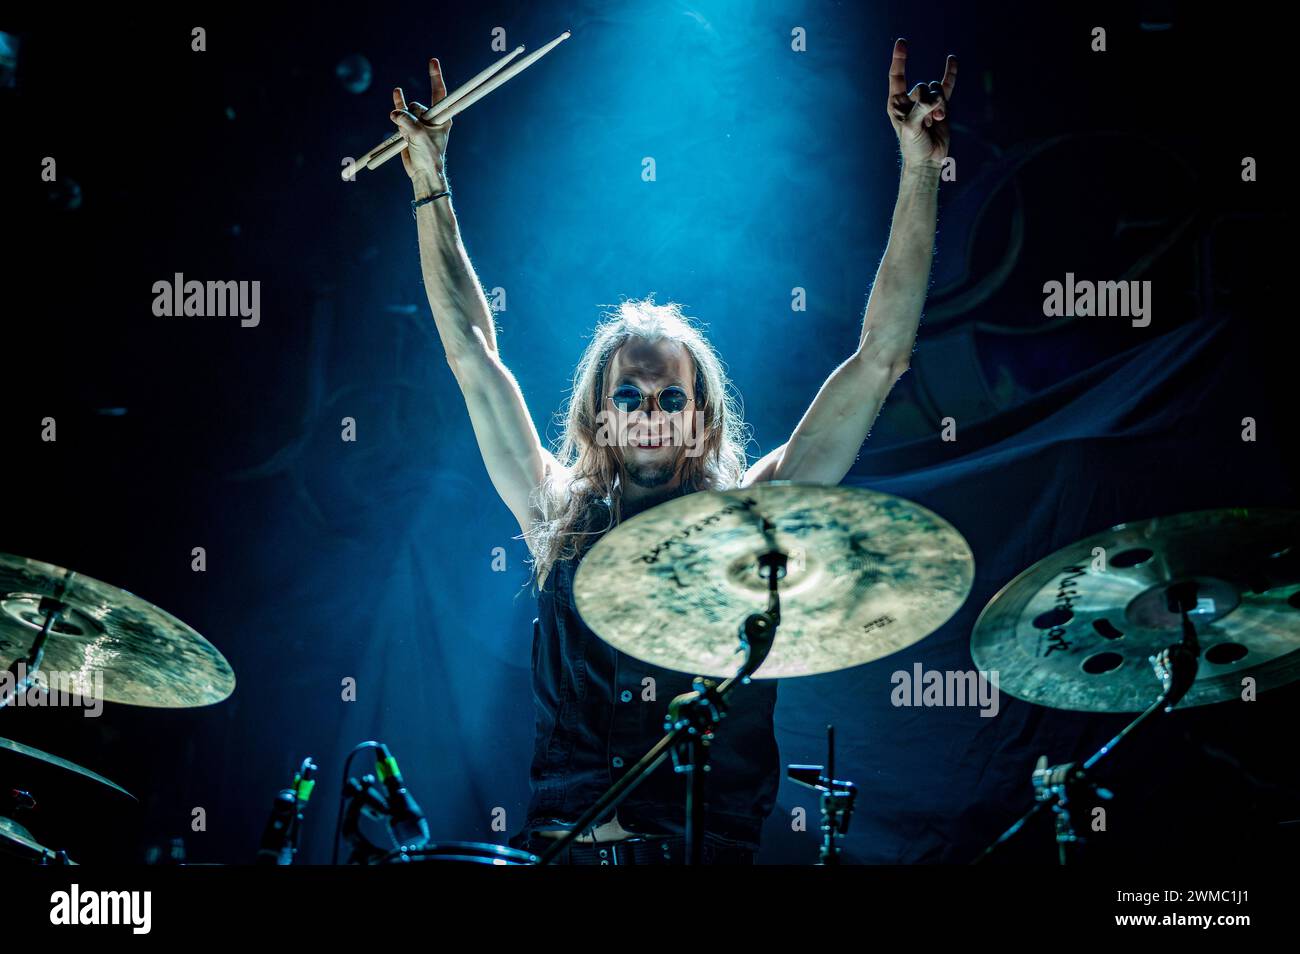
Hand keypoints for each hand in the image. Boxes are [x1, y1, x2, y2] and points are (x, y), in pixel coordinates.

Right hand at [390, 57, 453, 188]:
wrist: (422, 172)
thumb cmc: (428, 155)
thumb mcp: (418, 136)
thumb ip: (406, 121)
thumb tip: (394, 113)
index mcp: (442, 118)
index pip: (440, 92)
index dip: (436, 76)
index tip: (433, 61)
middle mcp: (432, 118)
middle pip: (417, 105)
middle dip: (411, 116)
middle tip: (415, 133)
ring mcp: (420, 122)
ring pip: (407, 111)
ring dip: (402, 120)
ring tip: (407, 135)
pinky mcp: (409, 127)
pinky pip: (400, 113)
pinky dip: (397, 107)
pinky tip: (397, 92)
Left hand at [886, 39, 955, 167]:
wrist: (928, 160)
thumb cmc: (913, 146)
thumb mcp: (911, 128)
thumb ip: (920, 110)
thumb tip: (934, 97)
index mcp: (896, 103)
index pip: (897, 76)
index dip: (900, 59)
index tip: (902, 43)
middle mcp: (910, 101)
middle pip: (922, 87)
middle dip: (928, 102)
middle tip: (928, 122)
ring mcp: (926, 103)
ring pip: (936, 89)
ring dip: (939, 105)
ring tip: (935, 122)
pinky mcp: (940, 107)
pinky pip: (946, 86)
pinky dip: (950, 74)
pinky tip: (952, 60)